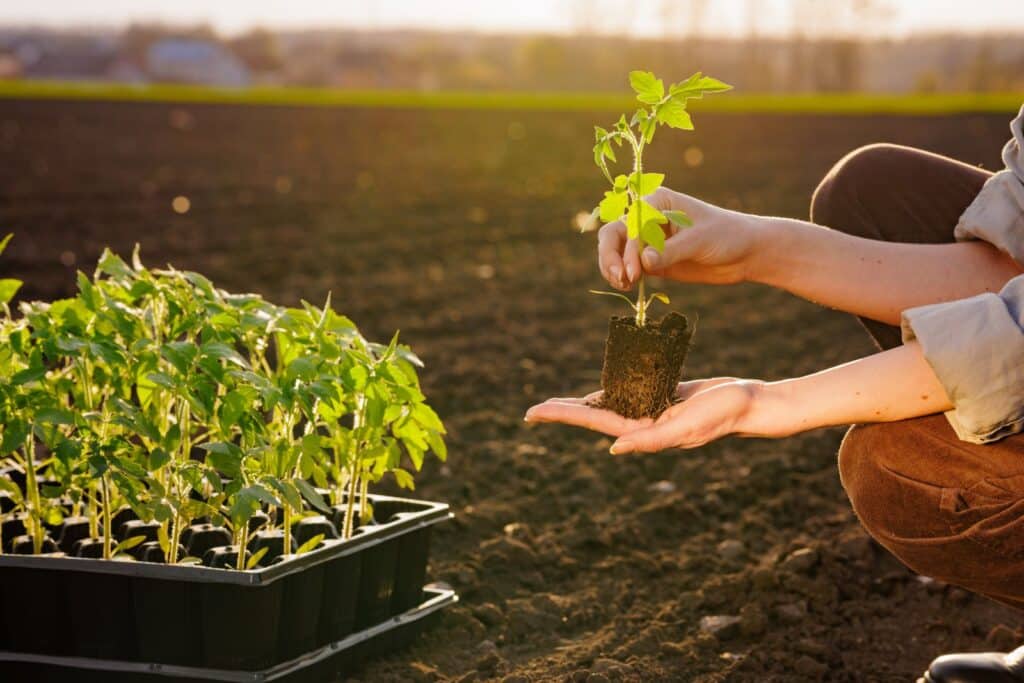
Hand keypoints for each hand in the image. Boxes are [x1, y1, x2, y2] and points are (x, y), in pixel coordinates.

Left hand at [525, 378, 777, 453]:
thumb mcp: (685, 428)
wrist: (749, 403)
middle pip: (593, 416)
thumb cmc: (720, 416)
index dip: (562, 417)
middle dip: (563, 413)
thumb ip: (650, 440)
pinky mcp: (663, 395)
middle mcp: (642, 424)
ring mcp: (652, 410)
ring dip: (583, 404)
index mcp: (642, 431)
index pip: (592, 423)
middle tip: (532, 411)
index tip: (533, 413)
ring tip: (556, 404)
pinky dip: (610, 389)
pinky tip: (597, 389)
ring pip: (609, 404)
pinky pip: (629, 392)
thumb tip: (614, 448)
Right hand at [598, 187, 769, 290]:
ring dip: (613, 268)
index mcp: (658, 202)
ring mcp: (648, 240)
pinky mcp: (651, 260)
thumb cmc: (727, 235)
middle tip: (622, 278)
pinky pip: (628, 267)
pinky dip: (623, 277)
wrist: (745, 253)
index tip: (636, 271)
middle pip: (614, 234)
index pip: (630, 223)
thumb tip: (643, 262)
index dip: (629, 248)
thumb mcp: (699, 240)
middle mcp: (647, 218)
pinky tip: (628, 287)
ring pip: (616, 251)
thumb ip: (670, 251)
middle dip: (611, 256)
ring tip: (624, 285)